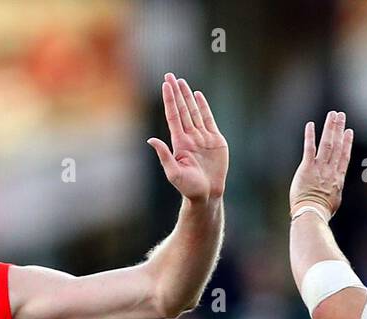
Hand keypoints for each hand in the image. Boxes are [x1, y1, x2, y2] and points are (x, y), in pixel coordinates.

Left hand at [147, 73, 227, 203]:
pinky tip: (198, 96)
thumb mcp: (173, 173)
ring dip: (187, 97)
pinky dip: (203, 107)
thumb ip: (164, 155)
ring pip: (194, 112)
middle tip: (170, 76)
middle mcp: (190, 137)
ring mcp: (202, 138)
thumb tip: (150, 140)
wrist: (208, 195)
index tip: (165, 85)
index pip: (173, 116)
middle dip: (176, 93)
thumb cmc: (189, 188)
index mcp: (179, 143)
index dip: (169, 100)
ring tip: (182, 82)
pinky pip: (209, 120)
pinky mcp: (215, 141)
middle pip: (182, 110)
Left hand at [290, 110, 353, 219]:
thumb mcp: (334, 201)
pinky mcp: (307, 168)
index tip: (349, 131)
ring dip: (330, 128)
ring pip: (327, 144)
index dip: (347, 142)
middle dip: (339, 129)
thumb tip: (334, 190)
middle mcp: (330, 170)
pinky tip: (310, 125)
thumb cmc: (322, 211)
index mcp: (338, 178)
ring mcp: (319, 168)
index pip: (344, 156)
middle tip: (341, 116)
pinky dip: (310, 136)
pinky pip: (309, 149)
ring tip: (332, 115)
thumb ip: (334, 191)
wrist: (313, 213)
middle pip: (337, 145)